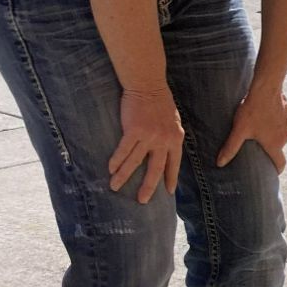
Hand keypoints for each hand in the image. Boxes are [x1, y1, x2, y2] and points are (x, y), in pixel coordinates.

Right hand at [109, 86, 183, 202]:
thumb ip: (170, 137)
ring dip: (124, 176)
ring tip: (115, 187)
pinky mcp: (134, 130)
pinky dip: (116, 160)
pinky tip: (111, 169)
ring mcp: (149, 136)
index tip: (169, 192)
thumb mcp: (173, 122)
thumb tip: (166, 150)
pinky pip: (124, 150)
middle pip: (155, 169)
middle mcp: (164, 141)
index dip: (171, 178)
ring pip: (135, 162)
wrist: (148, 85)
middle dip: (148, 187)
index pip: (174, 164)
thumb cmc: (160, 102)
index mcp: (176, 139)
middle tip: (142, 201)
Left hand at [217, 88, 286, 173]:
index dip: (277, 169)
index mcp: (274, 144)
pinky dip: (281, 122)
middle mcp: (285, 137)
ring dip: (276, 133)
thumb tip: (220, 163)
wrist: (266, 89)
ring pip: (283, 134)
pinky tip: (272, 116)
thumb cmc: (252, 110)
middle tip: (259, 142)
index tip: (273, 171)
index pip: (280, 163)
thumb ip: (230, 148)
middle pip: (279, 147)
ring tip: (264, 127)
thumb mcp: (239, 130)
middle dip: (271, 147)